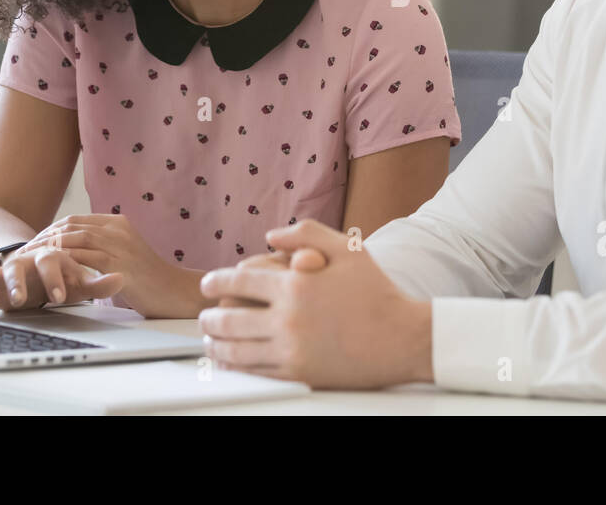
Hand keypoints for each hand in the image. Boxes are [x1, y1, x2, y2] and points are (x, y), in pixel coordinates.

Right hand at [0, 244, 124, 310]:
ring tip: (16, 299)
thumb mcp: (76, 286)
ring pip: (8, 270)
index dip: (60, 277)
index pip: (59, 260)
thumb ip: (98, 285)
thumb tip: (122, 279)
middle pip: (38, 261)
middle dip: (45, 277)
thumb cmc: (54, 282)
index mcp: (54, 257)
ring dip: (12, 282)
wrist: (26, 278)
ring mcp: (11, 269)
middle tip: (53, 298)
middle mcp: (32, 260)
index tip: (62, 297)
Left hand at [16, 213, 195, 317]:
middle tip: (23, 253)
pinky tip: (49, 272)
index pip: (75, 220)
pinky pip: (85, 258)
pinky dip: (64, 262)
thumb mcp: (124, 257)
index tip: (32, 244)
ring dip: (49, 249)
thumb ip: (103, 251)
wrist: (175, 292)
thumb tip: (75, 256)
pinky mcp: (120, 264)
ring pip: (75, 238)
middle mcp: (118, 229)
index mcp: (118, 223)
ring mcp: (120, 245)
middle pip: (70, 226)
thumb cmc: (149, 281)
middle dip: (43, 238)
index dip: (50, 230)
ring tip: (29, 262)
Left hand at [198, 220, 432, 387]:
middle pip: (229, 319)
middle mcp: (288, 319)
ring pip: (236, 350)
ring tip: (209, 341)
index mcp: (295, 286)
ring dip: (215, 345)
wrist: (403, 338)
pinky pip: (255, 372)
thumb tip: (269, 236)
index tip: (206, 285)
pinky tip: (231, 362)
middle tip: (202, 317)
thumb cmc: (377, 291)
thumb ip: (306, 232)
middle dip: (208, 318)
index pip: (239, 282)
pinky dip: (235, 368)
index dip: (215, 283)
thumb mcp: (347, 247)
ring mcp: (292, 350)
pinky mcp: (299, 374)